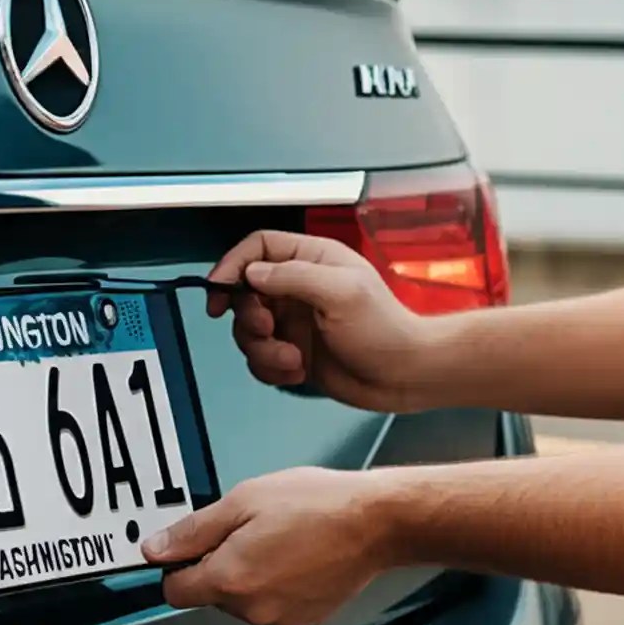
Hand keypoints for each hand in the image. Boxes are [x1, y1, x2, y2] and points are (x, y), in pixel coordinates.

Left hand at [142, 467, 395, 624]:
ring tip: (275, 537)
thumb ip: (192, 530)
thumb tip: (155, 548)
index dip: (176, 563)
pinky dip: (273, 581)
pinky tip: (293, 553)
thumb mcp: (241, 501)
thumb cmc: (315, 504)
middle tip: (246, 527)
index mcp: (230, 579)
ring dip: (246, 571)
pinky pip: (270, 603)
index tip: (189, 544)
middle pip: (209, 592)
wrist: (375, 521)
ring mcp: (280, 618)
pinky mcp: (304, 618)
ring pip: (241, 598)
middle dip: (216, 562)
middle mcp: (253, 609)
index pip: (173, 590)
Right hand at [207, 230, 431, 412]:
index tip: (218, 288)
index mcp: (312, 261)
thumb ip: (292, 276)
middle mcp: (298, 289)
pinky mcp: (292, 351)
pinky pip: (260, 358)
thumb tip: (252, 273)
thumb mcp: (341, 292)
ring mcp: (294, 321)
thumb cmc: (386, 330)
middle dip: (248, 316)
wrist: (405, 376)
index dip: (233, 265)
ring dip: (262, 349)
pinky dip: (272, 368)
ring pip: (248, 331)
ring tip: (292, 358)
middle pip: (244, 293)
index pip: (258, 248)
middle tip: (266, 328)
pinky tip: (299, 370)